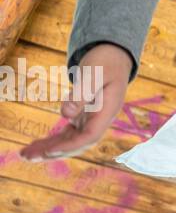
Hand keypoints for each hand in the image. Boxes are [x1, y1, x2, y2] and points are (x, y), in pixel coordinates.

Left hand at [20, 43, 131, 161]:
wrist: (113, 56)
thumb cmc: (105, 62)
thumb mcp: (94, 72)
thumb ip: (82, 92)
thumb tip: (65, 114)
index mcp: (108, 110)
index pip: (90, 136)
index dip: (70, 146)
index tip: (49, 151)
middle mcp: (101, 119)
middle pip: (78, 143)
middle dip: (55, 152)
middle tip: (28, 157)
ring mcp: (92, 119)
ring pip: (70, 140)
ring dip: (50, 148)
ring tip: (26, 154)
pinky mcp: (83, 116)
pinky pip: (68, 133)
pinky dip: (53, 140)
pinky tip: (36, 144)